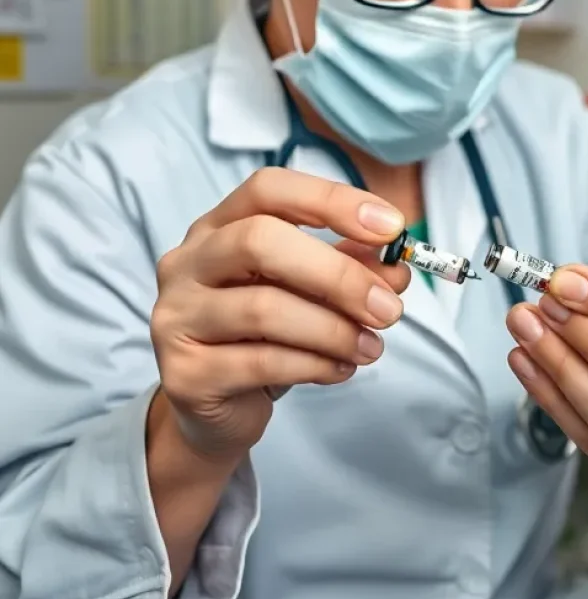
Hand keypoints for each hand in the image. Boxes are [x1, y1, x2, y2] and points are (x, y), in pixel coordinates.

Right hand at [151, 167, 410, 461]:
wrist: (214, 409)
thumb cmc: (264, 334)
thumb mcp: (309, 292)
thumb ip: (351, 270)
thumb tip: (397, 270)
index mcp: (219, 226)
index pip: (269, 189)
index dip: (332, 201)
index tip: (392, 227)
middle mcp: (188, 262)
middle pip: (260, 242)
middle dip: (337, 274)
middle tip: (388, 307)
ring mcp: (178, 316)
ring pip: (264, 308)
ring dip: (334, 329)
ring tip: (371, 346)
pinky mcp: (185, 373)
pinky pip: (262, 362)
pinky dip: (316, 365)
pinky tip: (341, 368)